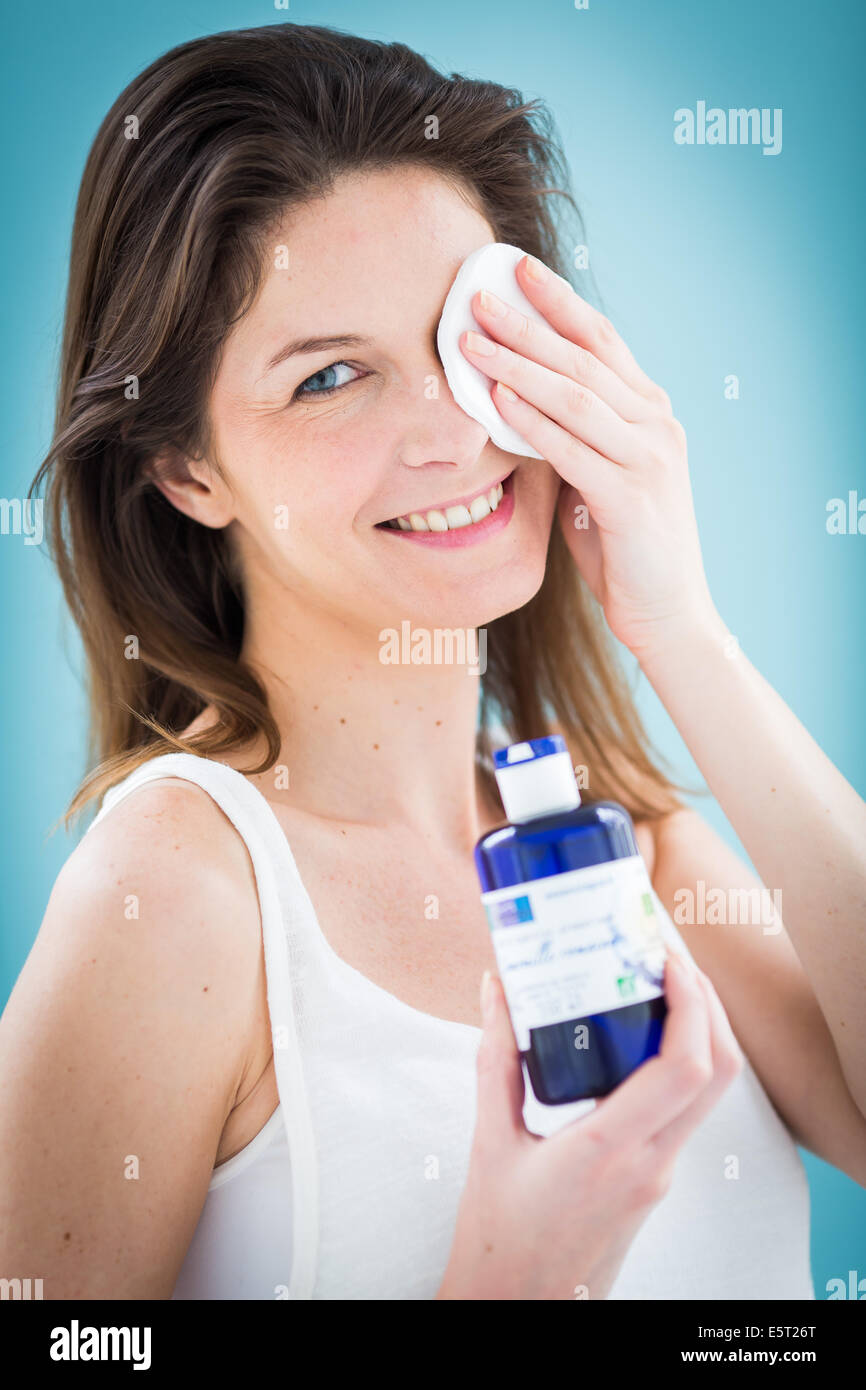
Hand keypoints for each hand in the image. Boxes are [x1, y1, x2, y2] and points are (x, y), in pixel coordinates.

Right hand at [436, 950, 742, 1299]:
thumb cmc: (498, 1234)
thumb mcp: (488, 1141)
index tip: (668, 960)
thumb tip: (496, 989)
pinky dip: (680, 1063)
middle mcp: (649, 1164)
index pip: (684, 1070)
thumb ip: (495, 1058)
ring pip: (710, 1094)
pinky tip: (642, 1037)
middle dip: (708, 1004)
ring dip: (702, 1031)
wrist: (518, 1307)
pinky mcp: (655, 1180)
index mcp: (608, 1150)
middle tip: (671, 958)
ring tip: (661, 984)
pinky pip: (685, 1112)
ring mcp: (659, 1176)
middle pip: (719, 1074)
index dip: (692, 1005)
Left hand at [459, 256, 719, 661]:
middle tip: (479, 296)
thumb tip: (517, 401)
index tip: (519, 269)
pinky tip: (499, 400)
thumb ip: (571, 437)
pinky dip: (533, 422)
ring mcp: (648, 459)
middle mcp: (656, 425)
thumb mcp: (597, 476)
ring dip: (520, 364)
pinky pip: (573, 450)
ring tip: (472, 340)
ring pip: (576, 397)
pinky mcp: (631, 499)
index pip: (602, 341)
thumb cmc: (625, 546)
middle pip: (584, 359)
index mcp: (650, 412)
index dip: (560, 303)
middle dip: (528, 324)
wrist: (668, 612)